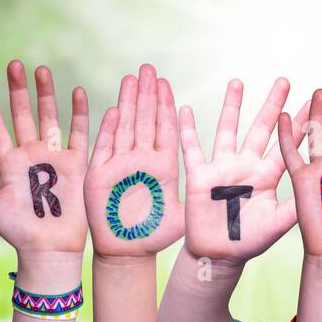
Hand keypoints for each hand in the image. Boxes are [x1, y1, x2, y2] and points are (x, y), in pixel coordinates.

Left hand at [0, 61, 88, 254]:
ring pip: (49, 118)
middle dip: (18, 90)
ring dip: (46, 94)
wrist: (48, 249)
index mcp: (7, 162)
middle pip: (23, 115)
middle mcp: (30, 155)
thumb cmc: (16, 233)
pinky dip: (79, 113)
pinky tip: (77, 91)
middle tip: (12, 64)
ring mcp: (53, 158)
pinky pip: (79, 134)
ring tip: (40, 69)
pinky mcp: (76, 165)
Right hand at [84, 64, 184, 259]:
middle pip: (144, 121)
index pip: (165, 128)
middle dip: (147, 94)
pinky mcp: (100, 176)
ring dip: (128, 103)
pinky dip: (108, 129)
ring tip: (131, 78)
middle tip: (149, 68)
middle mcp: (141, 160)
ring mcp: (120, 165)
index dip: (165, 106)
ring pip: (125, 127)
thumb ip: (196, 198)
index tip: (166, 83)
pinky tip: (112, 109)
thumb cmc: (155, 236)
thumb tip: (221, 188)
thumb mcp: (183, 215)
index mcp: (163, 165)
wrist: (128, 253)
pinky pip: (104, 148)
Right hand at [180, 78, 310, 264]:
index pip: (286, 144)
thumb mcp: (277, 224)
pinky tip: (185, 108)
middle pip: (261, 128)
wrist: (219, 256)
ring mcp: (222, 169)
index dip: (298, 124)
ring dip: (232, 106)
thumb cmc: (250, 242)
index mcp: (267, 176)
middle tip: (284, 80)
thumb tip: (319, 192)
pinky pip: (191, 148)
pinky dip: (187, 129)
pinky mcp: (199, 176)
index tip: (313, 102)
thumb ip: (295, 206)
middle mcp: (246, 166)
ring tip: (238, 82)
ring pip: (227, 130)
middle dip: (272, 105)